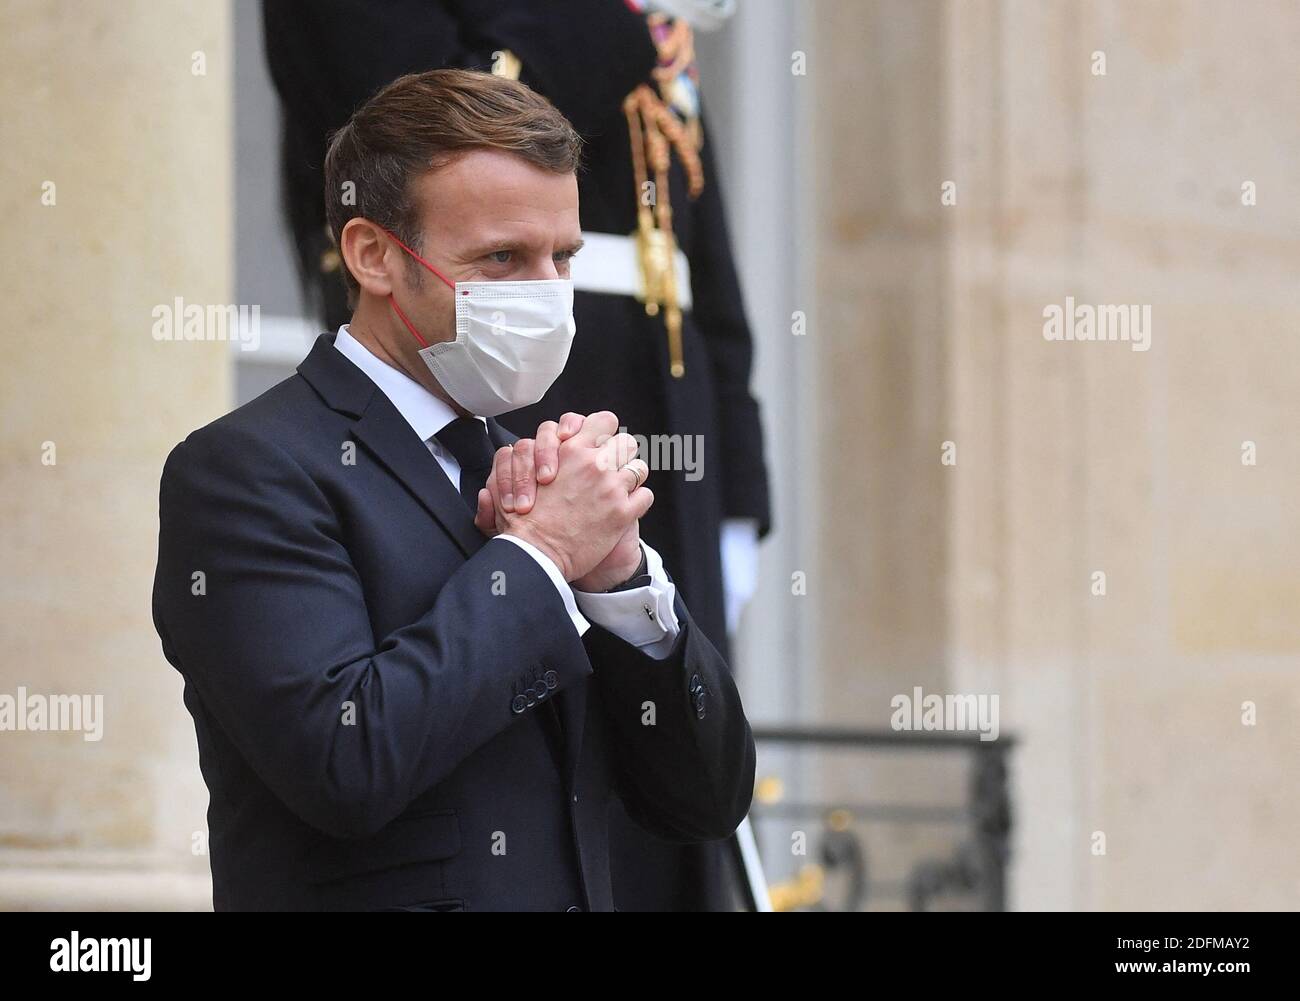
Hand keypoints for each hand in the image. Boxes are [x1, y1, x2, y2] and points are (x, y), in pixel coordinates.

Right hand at [475, 411, 652, 582]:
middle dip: (621, 454)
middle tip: (610, 469)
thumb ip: (554, 453)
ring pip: (639, 468)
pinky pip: (646, 496)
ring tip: (616, 491)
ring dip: (630, 479)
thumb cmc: (527, 517)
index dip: (605, 431)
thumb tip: (566, 442)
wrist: (536, 552)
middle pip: (626, 442)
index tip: (598, 444)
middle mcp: (595, 464)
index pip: (604, 420)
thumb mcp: (532, 471)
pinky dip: (637, 503)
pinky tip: (623, 510)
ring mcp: (612, 488)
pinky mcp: (623, 512)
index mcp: (572, 450)